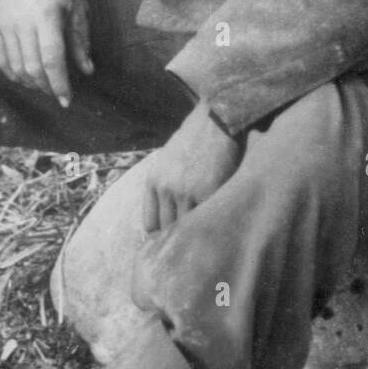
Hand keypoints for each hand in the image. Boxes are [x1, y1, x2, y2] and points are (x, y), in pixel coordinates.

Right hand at [0, 0, 93, 106]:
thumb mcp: (77, 6)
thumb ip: (80, 40)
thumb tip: (87, 70)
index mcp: (47, 16)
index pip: (52, 60)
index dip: (60, 84)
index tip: (67, 100)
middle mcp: (23, 21)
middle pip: (33, 67)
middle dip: (47, 87)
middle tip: (58, 94)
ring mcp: (6, 23)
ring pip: (15, 66)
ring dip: (31, 82)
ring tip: (44, 86)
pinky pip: (1, 57)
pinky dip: (12, 73)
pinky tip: (25, 77)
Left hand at [140, 101, 243, 232]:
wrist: (217, 120)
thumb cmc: (194, 137)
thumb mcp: (167, 158)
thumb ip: (163, 184)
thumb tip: (165, 214)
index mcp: (153, 181)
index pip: (150, 224)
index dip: (161, 235)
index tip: (171, 240)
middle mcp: (166, 189)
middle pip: (167, 229)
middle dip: (177, 239)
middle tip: (188, 249)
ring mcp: (187, 192)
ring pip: (186, 227)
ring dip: (194, 235)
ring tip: (203, 243)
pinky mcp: (209, 192)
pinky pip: (206, 218)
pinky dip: (210, 224)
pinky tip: (216, 227)